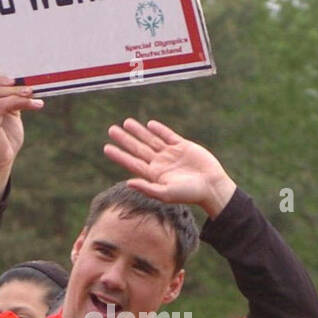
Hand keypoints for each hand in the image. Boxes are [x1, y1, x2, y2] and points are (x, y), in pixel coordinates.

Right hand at [0, 75, 42, 199]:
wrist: (0, 162)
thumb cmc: (5, 142)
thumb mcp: (10, 116)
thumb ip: (13, 102)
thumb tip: (26, 87)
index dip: (3, 79)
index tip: (20, 81)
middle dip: (15, 87)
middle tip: (32, 89)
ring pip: (0, 94)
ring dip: (20, 94)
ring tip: (35, 98)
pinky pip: (4, 104)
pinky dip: (21, 102)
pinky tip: (33, 105)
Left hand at [102, 119, 236, 216]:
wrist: (211, 186)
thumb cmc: (189, 194)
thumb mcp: (166, 194)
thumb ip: (147, 188)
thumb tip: (128, 183)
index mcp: (154, 175)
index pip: (132, 163)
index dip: (119, 155)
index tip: (106, 147)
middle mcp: (160, 163)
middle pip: (138, 148)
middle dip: (125, 139)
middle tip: (111, 130)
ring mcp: (171, 154)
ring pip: (151, 140)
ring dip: (139, 131)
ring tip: (126, 122)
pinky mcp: (183, 146)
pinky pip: (168, 135)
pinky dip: (159, 129)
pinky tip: (150, 124)